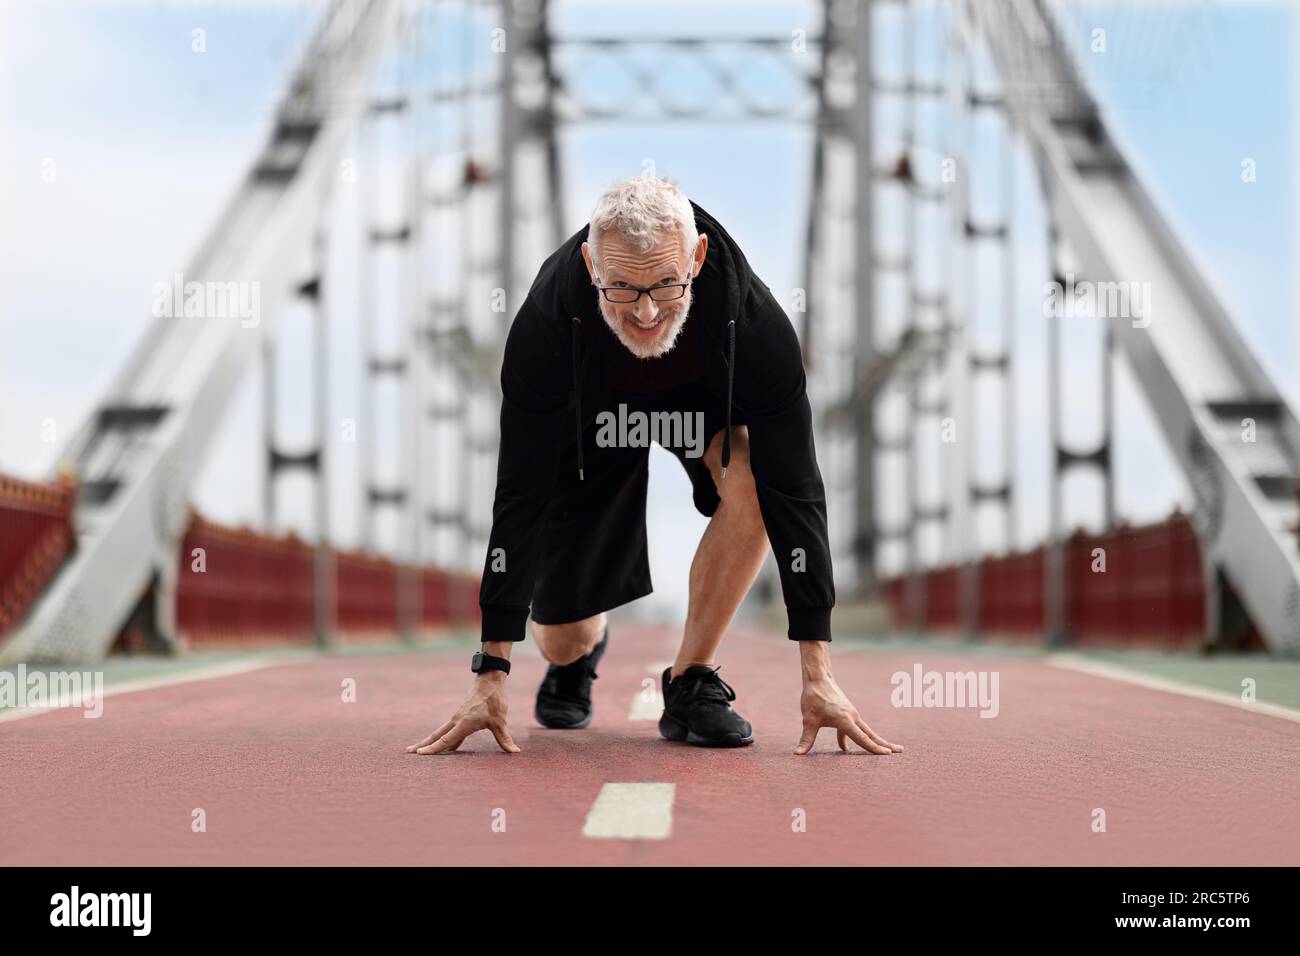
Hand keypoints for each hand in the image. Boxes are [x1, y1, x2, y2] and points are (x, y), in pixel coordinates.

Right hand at [407, 671, 519, 754]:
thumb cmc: (494, 699)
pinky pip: (450, 729)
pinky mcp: (462, 715)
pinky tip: (448, 746)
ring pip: (441, 732)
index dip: (433, 749)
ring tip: (419, 749)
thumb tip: (515, 752)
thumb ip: (504, 738)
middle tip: (408, 752)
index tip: (419, 755)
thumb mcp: (500, 720)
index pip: (446, 740)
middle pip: (437, 735)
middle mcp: (457, 720)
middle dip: (423, 745)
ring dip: (431, 741)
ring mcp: (458, 717)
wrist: (490, 679)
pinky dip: (444, 738)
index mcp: (464, 723)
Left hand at [794, 641, 901, 755]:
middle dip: (885, 744)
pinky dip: (854, 738)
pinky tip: (844, 748)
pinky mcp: (847, 713)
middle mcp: (852, 717)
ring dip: (875, 741)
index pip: (862, 738)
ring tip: (887, 750)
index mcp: (845, 720)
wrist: (818, 678)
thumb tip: (797, 754)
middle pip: (871, 734)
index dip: (873, 748)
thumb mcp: (808, 720)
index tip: (887, 754)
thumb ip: (806, 739)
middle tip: (900, 751)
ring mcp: (851, 714)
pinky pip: (854, 728)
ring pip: (865, 731)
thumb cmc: (813, 698)